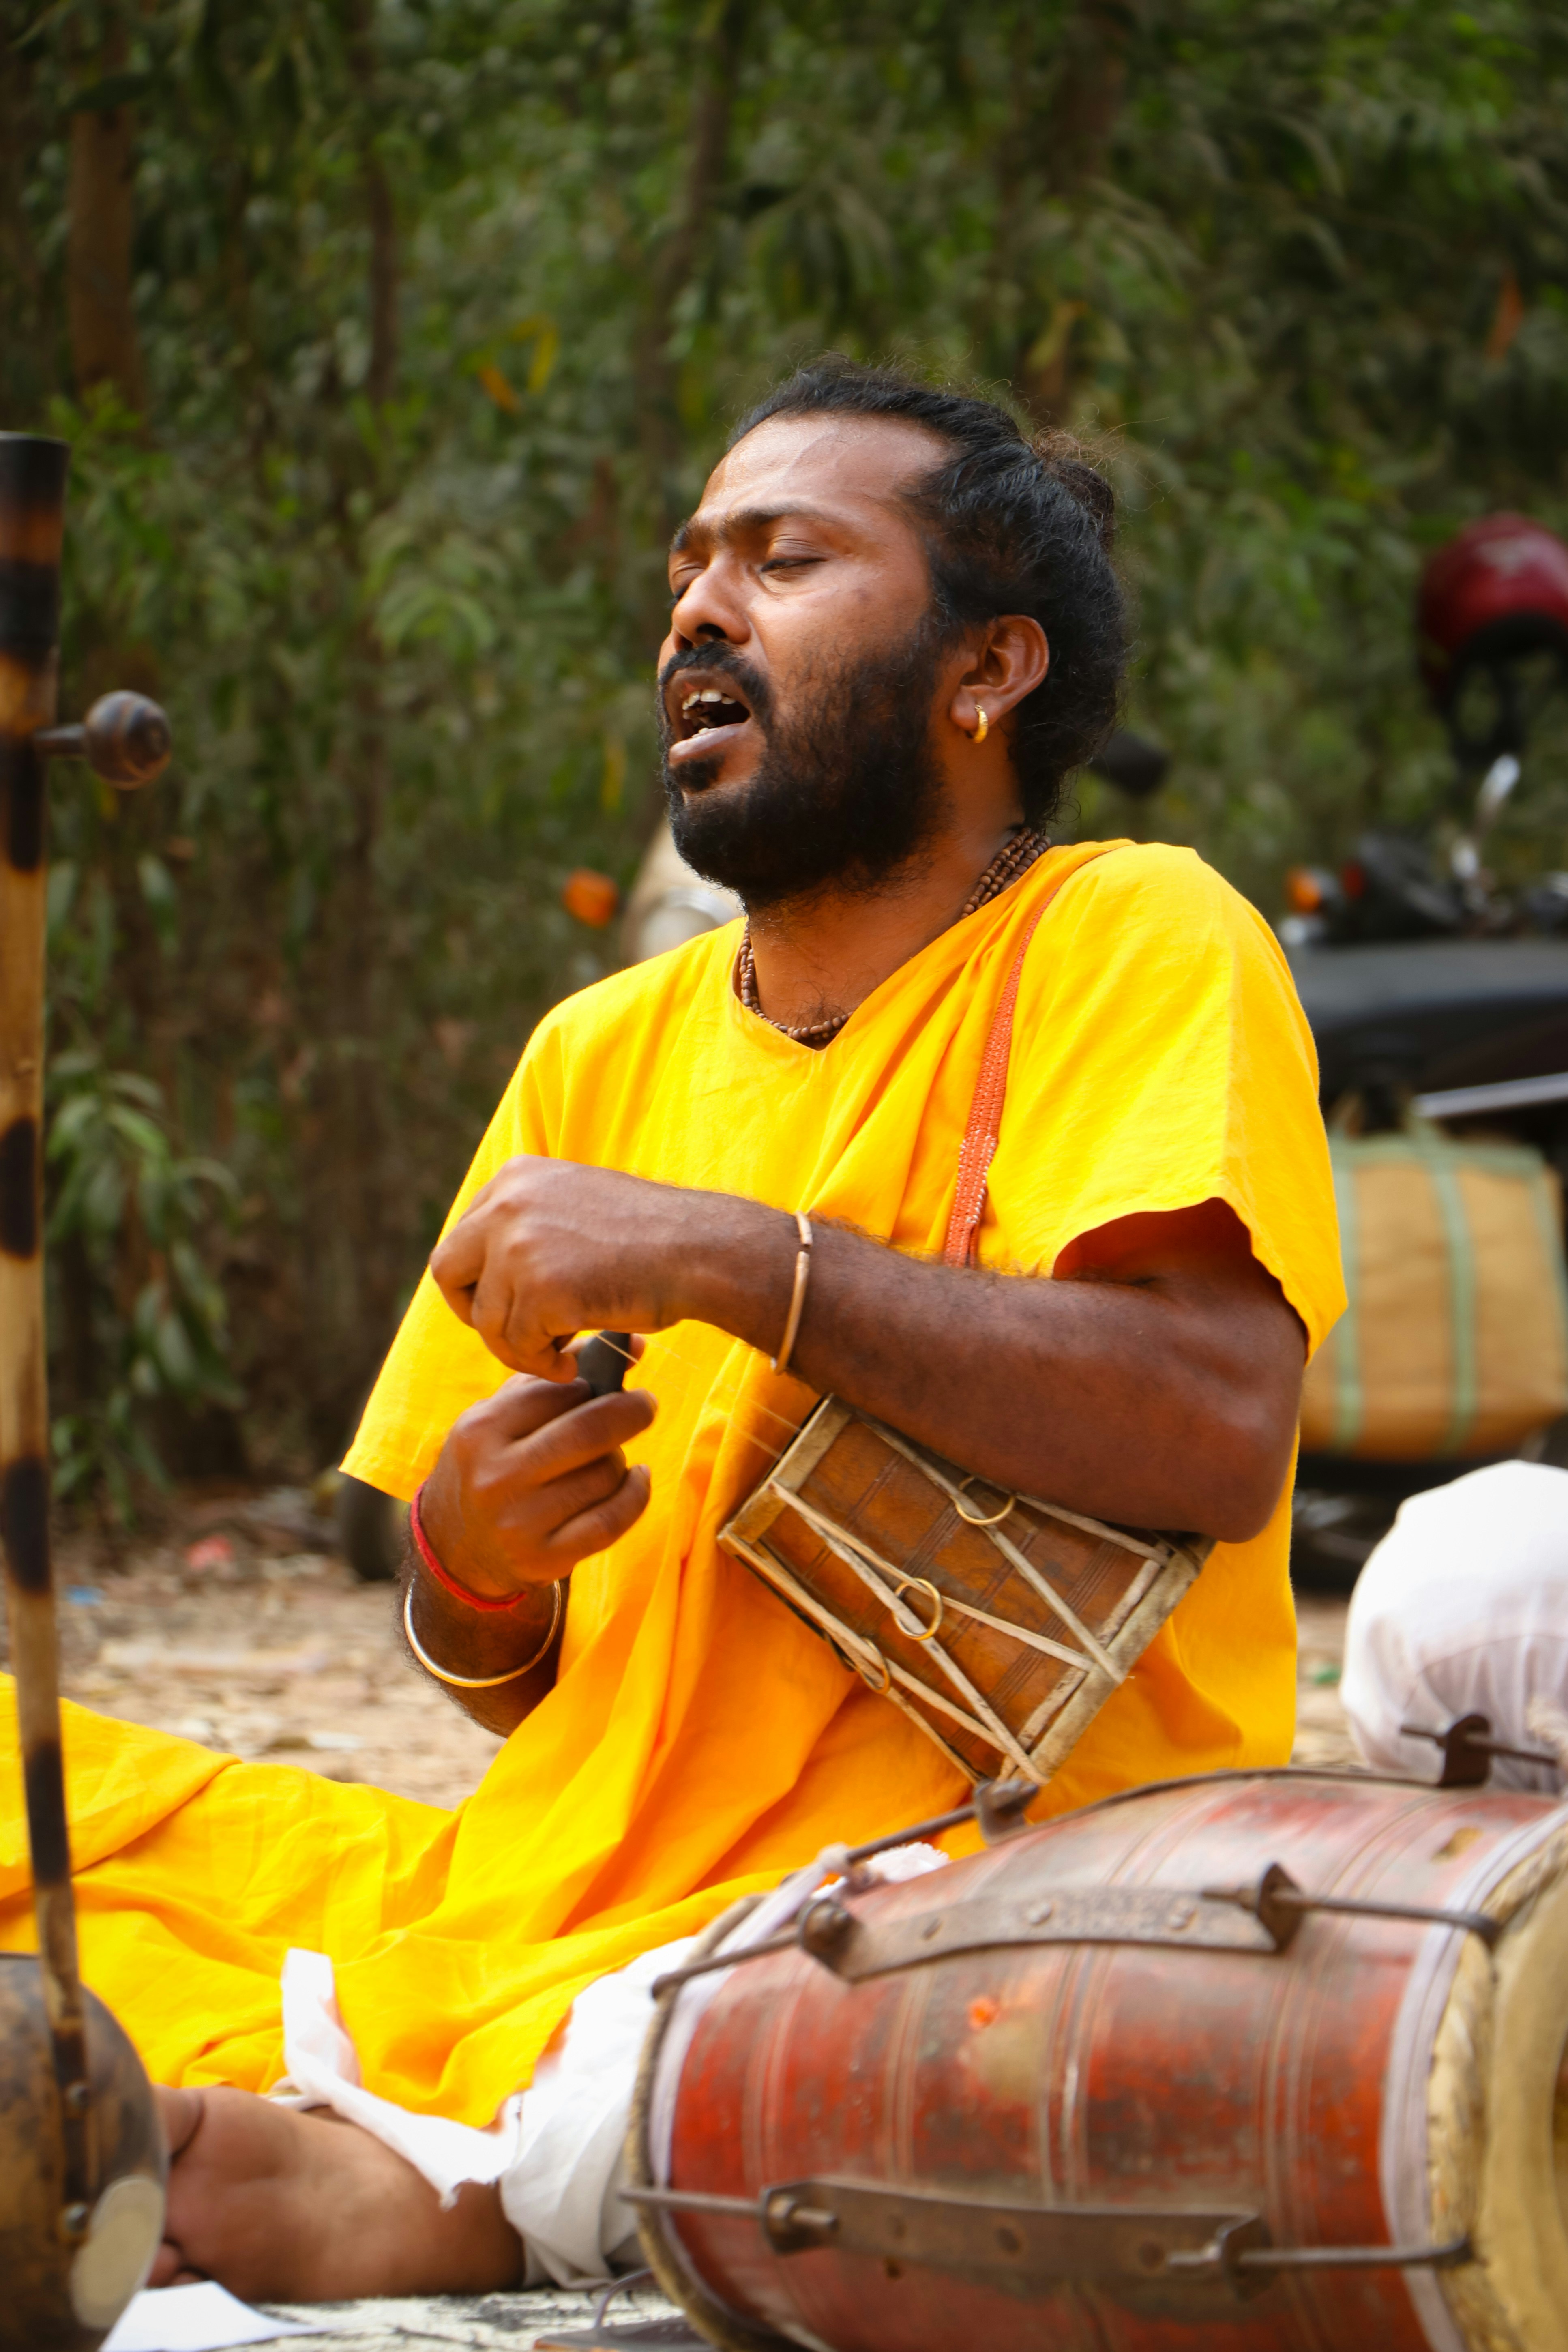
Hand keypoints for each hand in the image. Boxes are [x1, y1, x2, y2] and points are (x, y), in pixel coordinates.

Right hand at [420, 1371, 656, 1601]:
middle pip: (587, 1432)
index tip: (613, 1383)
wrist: (455, 1546)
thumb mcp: (502, 1416)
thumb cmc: (491, 1464)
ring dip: (621, 1459)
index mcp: (481, 1431)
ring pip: (603, 1476)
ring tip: (614, 1456)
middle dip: (630, 1412)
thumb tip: (634, 1345)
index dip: (593, 1383)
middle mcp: (496, 1477)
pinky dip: (636, 1495)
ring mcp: (519, 1523)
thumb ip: (556, 1376)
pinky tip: (637, 1480)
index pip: (556, 1391)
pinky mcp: (543, 1558)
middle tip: (645, 1405)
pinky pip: (610, 1521)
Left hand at [430, 1154, 779, 1377]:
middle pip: (448, 1273)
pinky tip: (574, 1361)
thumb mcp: (576, 1206)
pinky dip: (544, 1364)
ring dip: (520, 1347)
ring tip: (561, 1352)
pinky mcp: (542, 1288)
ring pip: (486, 1320)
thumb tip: (487, 1271)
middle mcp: (508, 1203)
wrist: (701, 1250)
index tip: (513, 1306)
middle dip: (477, 1314)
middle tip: (518, 1335)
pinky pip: (520, 1345)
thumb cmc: (651, 1239)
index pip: (462, 1240)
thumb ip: (529, 1225)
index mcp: (515, 1177)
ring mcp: (521, 1245)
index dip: (481, 1284)